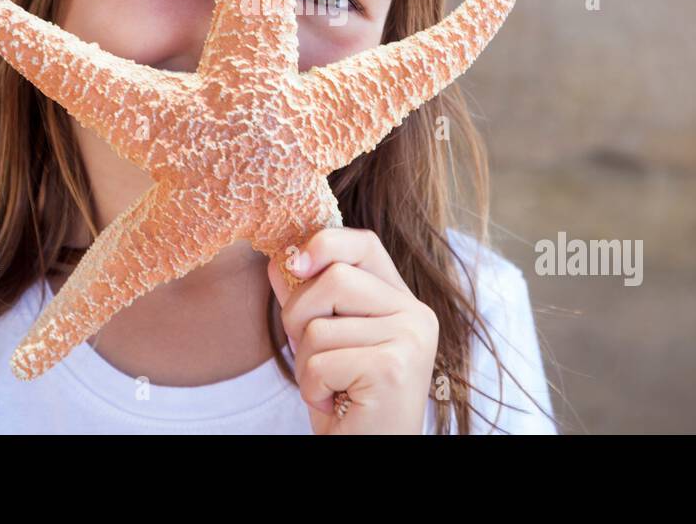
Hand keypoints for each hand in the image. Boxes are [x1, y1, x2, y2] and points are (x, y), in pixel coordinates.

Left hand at [267, 228, 438, 433]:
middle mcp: (415, 314)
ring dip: (305, 365)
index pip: (364, 243)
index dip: (325, 243)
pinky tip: (334, 404)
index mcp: (403, 301)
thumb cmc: (347, 402)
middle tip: (312, 358)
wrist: (369, 453)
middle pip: (334, 278)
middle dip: (299, 318)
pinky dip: (312, 390)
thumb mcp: (325, 342)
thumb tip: (280, 259)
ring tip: (328, 387)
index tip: (293, 264)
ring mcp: (408, 339)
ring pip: (320, 326)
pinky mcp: (391, 368)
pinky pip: (320, 362)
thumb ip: (310, 301)